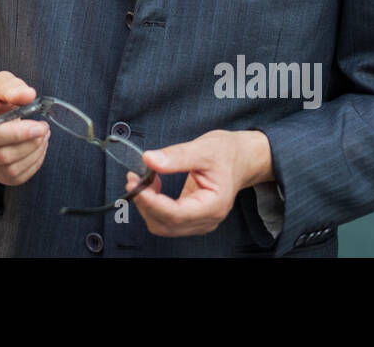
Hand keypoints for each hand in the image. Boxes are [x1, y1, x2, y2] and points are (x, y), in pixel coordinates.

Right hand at [0, 71, 49, 185]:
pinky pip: (13, 178)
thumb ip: (12, 87)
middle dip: (30, 144)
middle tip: (44, 129)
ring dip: (33, 155)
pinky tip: (38, 150)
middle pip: (1, 156)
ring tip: (43, 138)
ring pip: (9, 170)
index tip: (39, 126)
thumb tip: (28, 95)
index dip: (18, 134)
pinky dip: (31, 166)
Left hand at [124, 129, 272, 236]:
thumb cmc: (227, 153)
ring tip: (140, 180)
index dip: (152, 202)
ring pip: (163, 225)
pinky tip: (152, 185)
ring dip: (146, 205)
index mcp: (214, 204)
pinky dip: (153, 205)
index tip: (136, 185)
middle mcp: (207, 219)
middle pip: (167, 224)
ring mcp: (199, 221)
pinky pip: (166, 219)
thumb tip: (149, 159)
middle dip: (145, 204)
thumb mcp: (203, 148)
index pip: (177, 214)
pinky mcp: (191, 217)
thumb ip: (176, 156)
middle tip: (133, 179)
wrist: (241, 158)